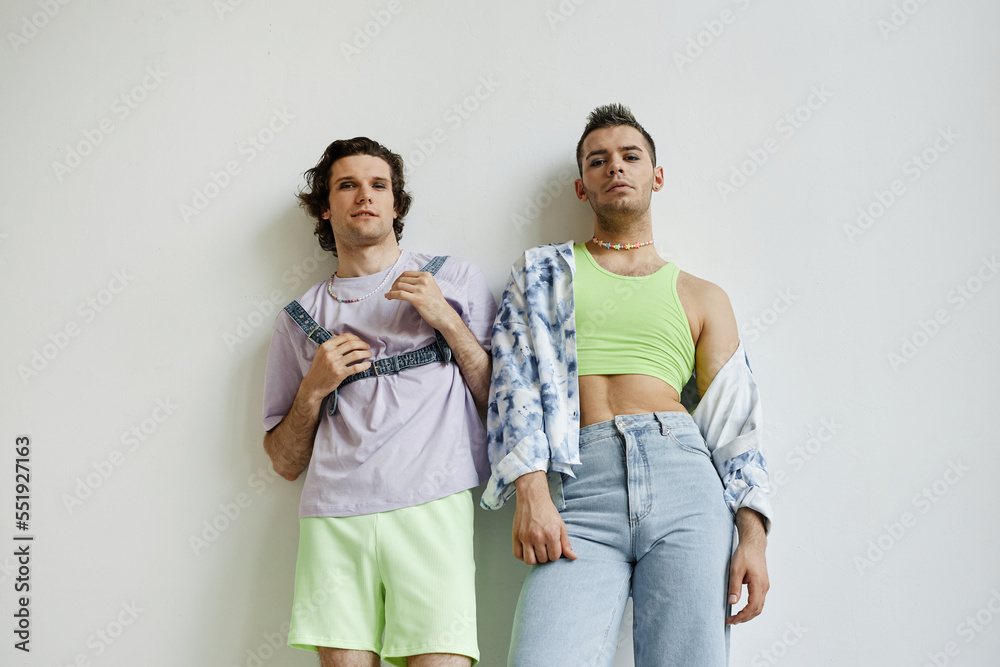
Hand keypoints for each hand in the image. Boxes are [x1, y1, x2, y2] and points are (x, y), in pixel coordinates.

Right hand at [302, 333, 371, 398]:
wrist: (313, 385)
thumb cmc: (318, 368)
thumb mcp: (320, 352)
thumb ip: (330, 343)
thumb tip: (342, 337)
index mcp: (326, 346)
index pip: (345, 337)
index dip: (356, 338)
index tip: (360, 341)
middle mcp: (330, 353)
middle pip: (352, 344)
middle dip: (363, 344)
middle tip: (367, 347)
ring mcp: (335, 364)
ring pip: (356, 355)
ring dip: (365, 353)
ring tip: (369, 354)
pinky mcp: (340, 373)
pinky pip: (356, 367)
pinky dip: (364, 365)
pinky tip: (367, 365)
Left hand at [384, 270, 455, 329]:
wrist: (444, 315)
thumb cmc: (437, 303)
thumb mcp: (431, 286)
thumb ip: (421, 281)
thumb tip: (406, 281)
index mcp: (426, 275)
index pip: (406, 274)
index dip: (398, 279)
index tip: (395, 285)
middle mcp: (423, 280)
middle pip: (401, 279)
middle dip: (394, 285)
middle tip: (391, 291)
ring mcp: (420, 290)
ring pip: (399, 286)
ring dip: (392, 290)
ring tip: (390, 295)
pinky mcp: (417, 299)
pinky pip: (399, 294)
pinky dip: (391, 295)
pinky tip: (388, 297)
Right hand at [512, 471, 576, 564]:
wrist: (533, 498)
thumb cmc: (547, 511)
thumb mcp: (561, 526)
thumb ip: (566, 544)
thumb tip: (574, 557)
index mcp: (551, 535)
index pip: (554, 557)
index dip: (555, 554)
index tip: (553, 547)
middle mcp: (537, 537)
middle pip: (542, 559)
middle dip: (545, 555)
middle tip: (545, 547)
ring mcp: (525, 537)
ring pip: (529, 561)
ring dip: (534, 558)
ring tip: (536, 550)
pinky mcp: (516, 536)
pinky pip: (517, 555)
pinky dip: (522, 556)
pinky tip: (527, 550)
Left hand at [726, 510, 768, 624]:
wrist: (754, 544)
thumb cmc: (745, 554)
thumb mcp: (735, 569)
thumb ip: (734, 586)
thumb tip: (732, 602)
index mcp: (758, 584)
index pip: (752, 607)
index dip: (742, 616)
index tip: (731, 619)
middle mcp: (764, 587)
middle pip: (757, 610)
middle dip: (744, 618)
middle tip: (731, 621)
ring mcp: (764, 586)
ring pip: (759, 607)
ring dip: (748, 614)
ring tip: (735, 618)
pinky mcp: (762, 585)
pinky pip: (758, 601)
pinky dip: (751, 608)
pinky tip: (742, 609)